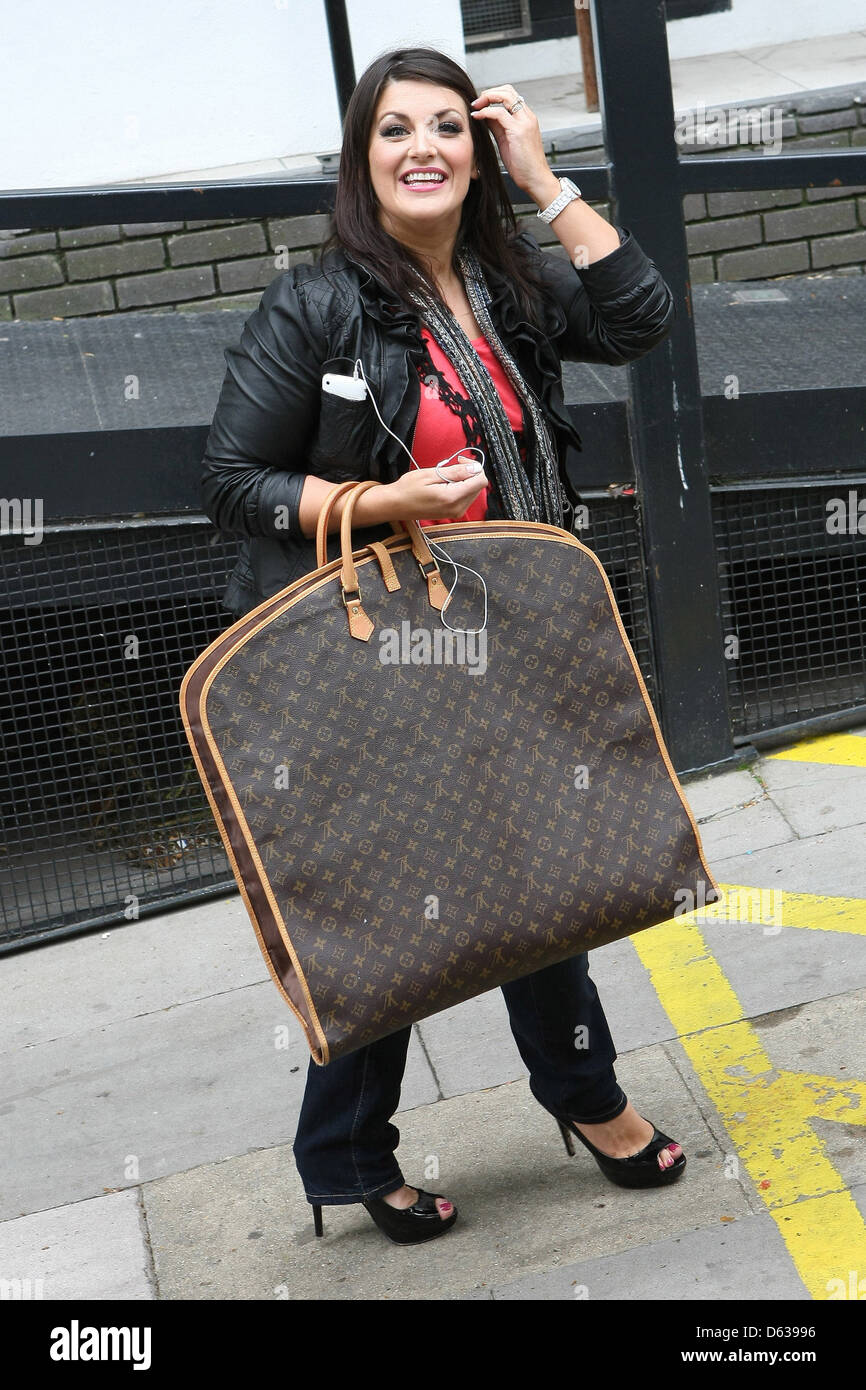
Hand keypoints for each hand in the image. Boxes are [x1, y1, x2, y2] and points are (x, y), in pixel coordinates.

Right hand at [382, 458, 487, 521]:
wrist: (395, 505)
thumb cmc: (408, 489)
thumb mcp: (431, 474)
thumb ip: (455, 472)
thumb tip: (475, 468)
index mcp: (452, 498)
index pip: (480, 480)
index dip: (473, 467)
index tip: (460, 461)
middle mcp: (458, 508)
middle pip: (478, 486)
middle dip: (470, 473)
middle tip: (453, 465)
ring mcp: (456, 512)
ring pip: (474, 491)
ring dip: (465, 480)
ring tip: (446, 476)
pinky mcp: (453, 513)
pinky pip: (466, 497)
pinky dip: (461, 487)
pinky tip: (447, 484)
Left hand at [470, 85, 558, 206]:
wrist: (535, 180)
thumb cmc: (523, 165)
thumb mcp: (507, 141)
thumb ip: (498, 127)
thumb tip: (485, 116)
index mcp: (526, 118)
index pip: (510, 95)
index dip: (494, 95)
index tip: (481, 103)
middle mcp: (527, 117)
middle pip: (508, 90)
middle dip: (489, 92)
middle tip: (476, 102)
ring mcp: (524, 122)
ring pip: (505, 96)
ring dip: (487, 98)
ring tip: (476, 106)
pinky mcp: (518, 131)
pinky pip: (499, 113)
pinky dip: (486, 112)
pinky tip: (477, 117)